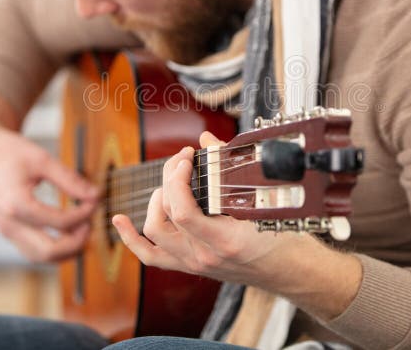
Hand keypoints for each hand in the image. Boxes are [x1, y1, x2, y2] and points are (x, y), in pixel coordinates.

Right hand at [0, 123, 98, 262]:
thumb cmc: (8, 152)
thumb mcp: (41, 159)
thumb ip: (69, 179)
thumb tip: (95, 195)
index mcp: (16, 204)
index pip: (60, 222)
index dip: (84, 213)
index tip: (95, 199)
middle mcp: (8, 224)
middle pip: (49, 252)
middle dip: (76, 242)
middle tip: (91, 223)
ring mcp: (5, 230)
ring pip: (39, 257)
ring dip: (65, 250)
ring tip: (82, 230)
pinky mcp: (7, 230)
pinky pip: (32, 250)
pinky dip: (53, 248)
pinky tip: (68, 233)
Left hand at [111, 131, 298, 285]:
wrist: (291, 272)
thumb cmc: (285, 236)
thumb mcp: (265, 201)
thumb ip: (232, 168)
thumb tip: (206, 138)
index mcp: (226, 240)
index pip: (183, 212)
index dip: (176, 180)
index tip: (187, 157)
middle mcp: (205, 257)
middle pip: (163, 218)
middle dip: (167, 181)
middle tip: (183, 160)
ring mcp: (195, 264)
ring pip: (153, 234)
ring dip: (154, 202)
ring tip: (172, 183)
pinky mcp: (190, 266)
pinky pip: (151, 257)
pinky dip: (131, 238)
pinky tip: (118, 220)